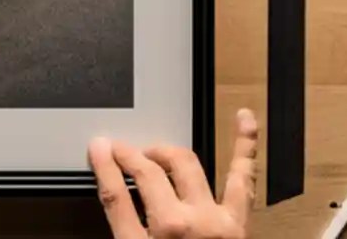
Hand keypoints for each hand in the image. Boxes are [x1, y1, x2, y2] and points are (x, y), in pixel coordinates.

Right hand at [88, 108, 258, 237]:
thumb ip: (117, 209)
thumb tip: (101, 168)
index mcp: (160, 232)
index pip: (122, 186)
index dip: (108, 164)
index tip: (101, 149)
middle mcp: (191, 221)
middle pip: (154, 169)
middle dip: (136, 156)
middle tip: (127, 157)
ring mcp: (218, 219)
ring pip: (190, 165)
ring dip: (170, 150)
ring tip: (158, 149)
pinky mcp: (239, 223)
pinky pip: (243, 179)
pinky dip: (246, 146)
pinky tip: (245, 119)